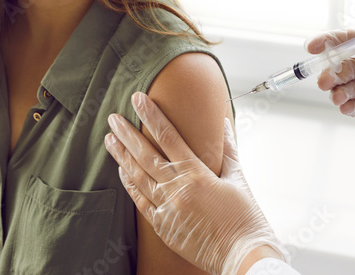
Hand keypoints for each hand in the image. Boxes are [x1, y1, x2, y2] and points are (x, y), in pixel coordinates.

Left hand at [104, 92, 289, 274]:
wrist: (243, 255)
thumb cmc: (245, 217)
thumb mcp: (238, 178)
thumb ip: (228, 149)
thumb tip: (224, 123)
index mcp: (197, 174)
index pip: (168, 136)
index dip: (151, 116)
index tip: (138, 99)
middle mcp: (178, 189)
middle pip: (145, 155)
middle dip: (127, 134)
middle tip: (113, 118)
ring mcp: (167, 209)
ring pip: (138, 177)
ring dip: (121, 157)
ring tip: (109, 140)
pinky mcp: (163, 226)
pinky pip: (141, 202)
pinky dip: (129, 185)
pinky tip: (121, 172)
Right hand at [308, 25, 354, 130]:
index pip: (354, 40)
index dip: (332, 42)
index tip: (312, 46)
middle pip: (350, 66)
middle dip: (334, 72)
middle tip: (324, 80)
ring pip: (353, 88)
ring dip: (341, 91)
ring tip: (336, 97)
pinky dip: (352, 108)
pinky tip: (346, 108)